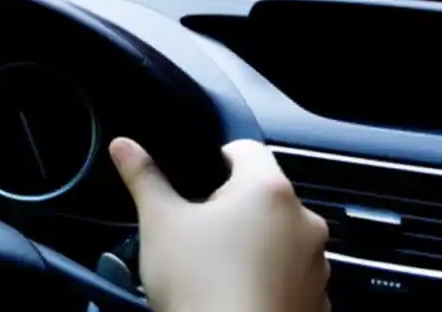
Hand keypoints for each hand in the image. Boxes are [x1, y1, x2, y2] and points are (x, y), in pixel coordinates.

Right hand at [110, 138, 329, 311]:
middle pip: (263, 196)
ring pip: (280, 238)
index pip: (245, 149)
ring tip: (216, 270)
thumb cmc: (198, 283)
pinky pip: (290, 277)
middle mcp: (304, 222)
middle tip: (197, 234)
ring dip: (254, 244)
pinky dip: (268, 279)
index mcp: (268, 190)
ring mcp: (316, 265)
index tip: (193, 189)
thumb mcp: (159, 223)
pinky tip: (237, 295)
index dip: (215, 161)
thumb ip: (144, 177)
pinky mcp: (317, 301)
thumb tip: (124, 145)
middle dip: (232, 209)